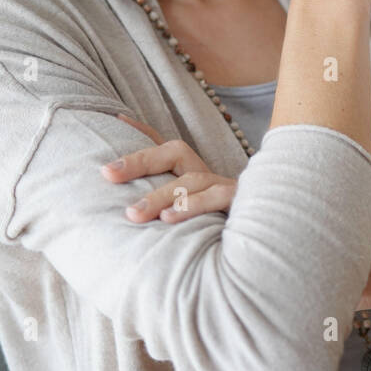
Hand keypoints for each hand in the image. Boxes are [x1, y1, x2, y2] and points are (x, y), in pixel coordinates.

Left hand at [101, 113, 237, 222]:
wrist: (262, 249)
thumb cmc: (214, 235)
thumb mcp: (182, 221)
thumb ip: (158, 213)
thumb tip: (122, 206)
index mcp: (193, 177)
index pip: (165, 150)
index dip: (141, 134)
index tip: (115, 120)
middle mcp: (209, 176)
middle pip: (176, 153)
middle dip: (141, 160)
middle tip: (108, 173)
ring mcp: (226, 187)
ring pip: (193, 179)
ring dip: (160, 194)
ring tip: (133, 214)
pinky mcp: (240, 203)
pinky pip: (217, 197)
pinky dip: (192, 205)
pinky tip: (168, 219)